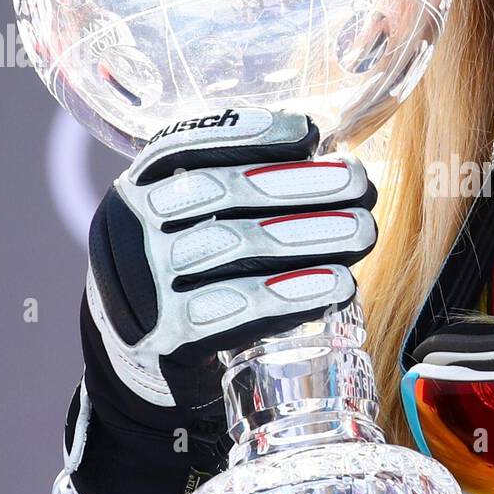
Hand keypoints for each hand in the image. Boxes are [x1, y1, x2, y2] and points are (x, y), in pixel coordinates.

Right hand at [65, 106, 377, 493]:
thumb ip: (237, 189)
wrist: (138, 361)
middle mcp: (129, 232)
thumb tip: (327, 160)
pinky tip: (338, 284)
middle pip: (222, 193)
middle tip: (360, 183)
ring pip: (237, 247)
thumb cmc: (186, 275)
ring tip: (363, 230)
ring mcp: (144, 287)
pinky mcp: (169, 338)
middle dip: (300, 184)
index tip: (310, 132)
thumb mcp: (187, 222)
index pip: (189, 145)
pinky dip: (295, 294)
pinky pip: (241, 309)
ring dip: (310, 235)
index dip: (252, 133)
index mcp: (136, 190)